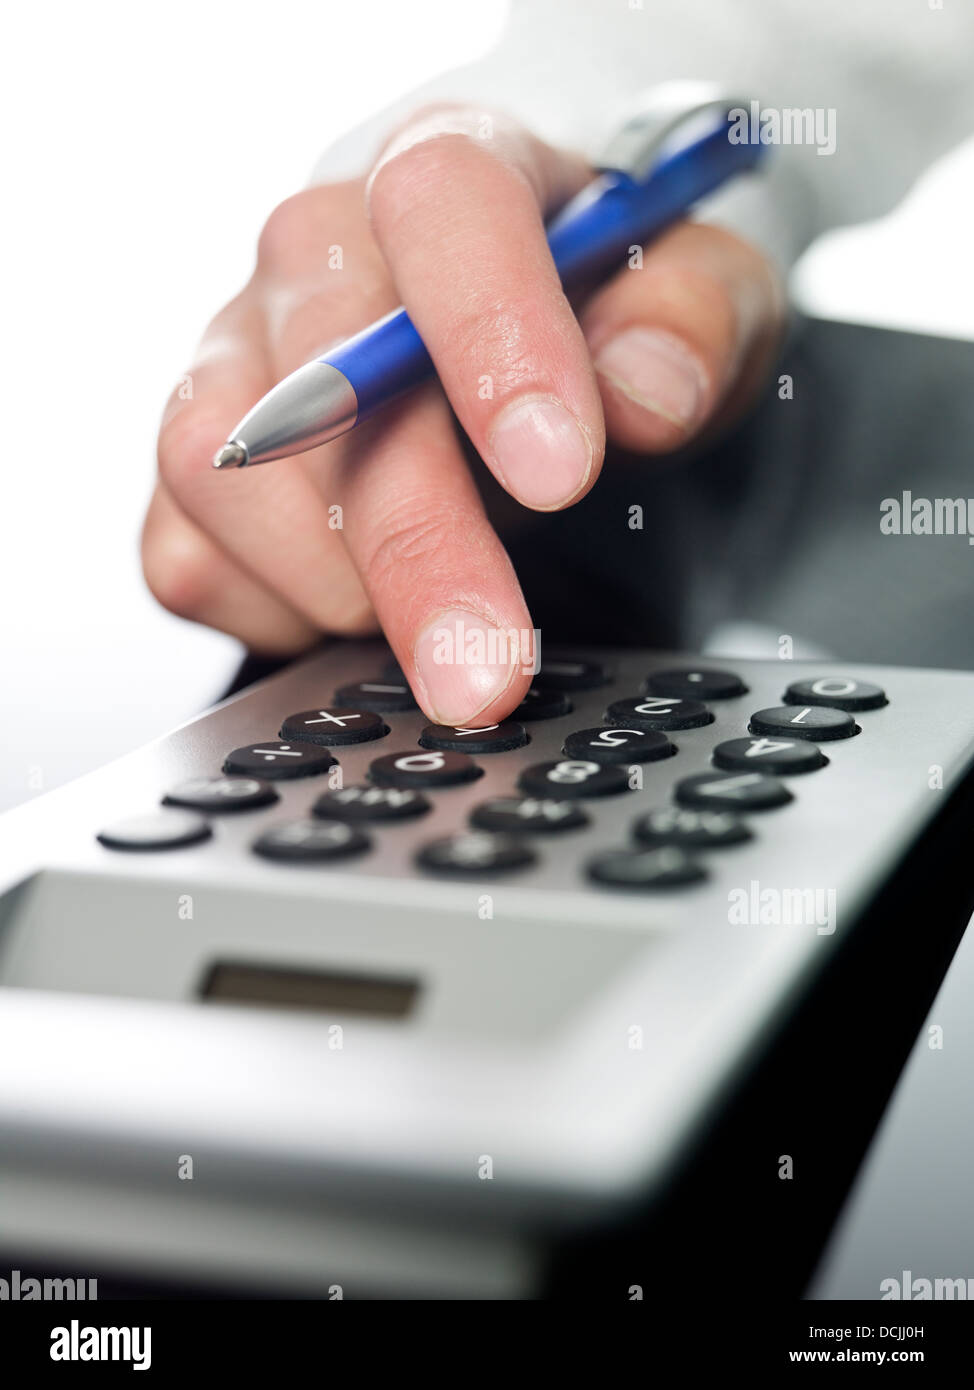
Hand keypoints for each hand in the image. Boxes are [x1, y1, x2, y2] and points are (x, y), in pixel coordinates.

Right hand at [143, 105, 782, 725]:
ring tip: (442, 623)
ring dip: (339, 585)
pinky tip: (361, 612)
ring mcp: (235, 356)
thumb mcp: (702, 297)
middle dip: (412, 548)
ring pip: (220, 469)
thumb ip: (692, 322)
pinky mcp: (198, 466)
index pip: (444, 206)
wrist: (513, 342)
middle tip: (486, 671)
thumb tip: (645, 391)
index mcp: (454, 169)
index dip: (492, 336)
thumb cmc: (605, 313)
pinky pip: (189, 556)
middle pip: (320, 382)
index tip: (558, 473)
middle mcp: (317, 253)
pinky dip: (276, 615)